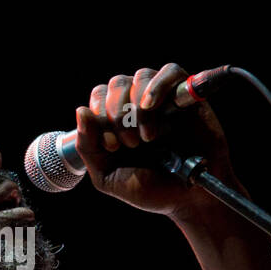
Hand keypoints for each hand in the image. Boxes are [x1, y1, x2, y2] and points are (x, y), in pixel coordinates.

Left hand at [74, 64, 241, 219]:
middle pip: (116, 83)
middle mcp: (137, 104)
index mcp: (115, 120)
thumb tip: (80, 110)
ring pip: (140, 76)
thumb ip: (88, 147)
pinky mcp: (187, 96)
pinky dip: (158, 85)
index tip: (112, 147)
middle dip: (118, 114)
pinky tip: (152, 106)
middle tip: (131, 144)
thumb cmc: (150, 188)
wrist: (190, 198)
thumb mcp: (107, 175)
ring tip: (148, 137)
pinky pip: (171, 71)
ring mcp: (162, 98)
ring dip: (138, 106)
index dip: (99, 116)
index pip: (98, 96)